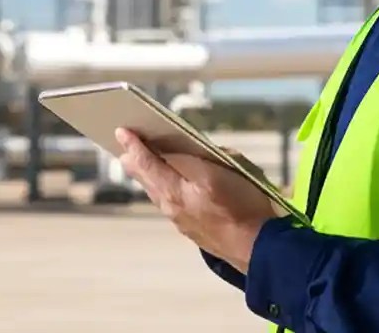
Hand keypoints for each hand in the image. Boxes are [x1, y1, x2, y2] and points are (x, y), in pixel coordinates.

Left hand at [116, 128, 277, 272]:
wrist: (256, 246)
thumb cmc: (245, 205)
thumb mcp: (226, 171)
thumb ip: (198, 158)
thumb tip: (181, 150)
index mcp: (179, 188)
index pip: (150, 162)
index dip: (136, 145)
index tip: (122, 131)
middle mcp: (173, 205)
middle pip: (148, 178)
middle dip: (135, 162)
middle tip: (122, 149)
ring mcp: (180, 219)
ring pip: (156, 192)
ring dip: (145, 176)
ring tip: (135, 165)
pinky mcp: (188, 229)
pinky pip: (166, 203)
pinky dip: (158, 189)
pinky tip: (161, 185)